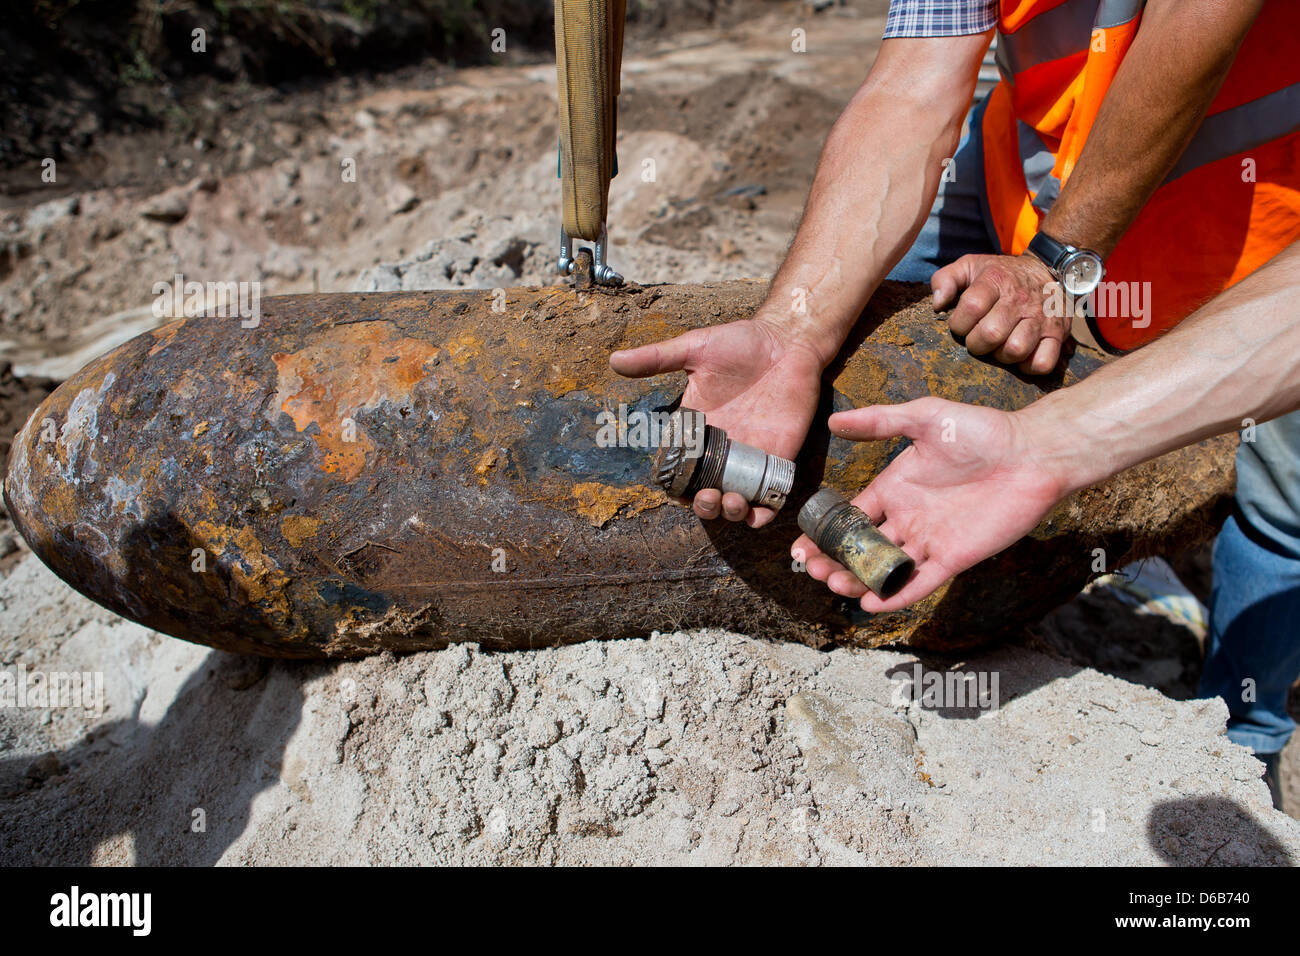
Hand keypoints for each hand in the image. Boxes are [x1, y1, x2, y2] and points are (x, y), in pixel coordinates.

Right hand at [610, 315, 823, 526]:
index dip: (674, 486)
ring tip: (730, 501)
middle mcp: (722, 450)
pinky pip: (771, 499)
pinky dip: (763, 515)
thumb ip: (656, 358)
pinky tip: (755, 512)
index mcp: (697, 429)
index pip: (679, 470)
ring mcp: (751, 457)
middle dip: (703, 506)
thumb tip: (614, 360)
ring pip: (736, 502)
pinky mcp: (779, 459)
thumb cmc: (741, 342)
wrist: (787, 340)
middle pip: (706, 494)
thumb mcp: (694, 347)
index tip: (674, 487)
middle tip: (707, 496)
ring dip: (729, 513)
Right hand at [790, 397, 1069, 610]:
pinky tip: (870, 603)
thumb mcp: (924, 417)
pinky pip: (920, 582)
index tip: (802, 548)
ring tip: (837, 586)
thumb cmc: (982, 431)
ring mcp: (930, 539)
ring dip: (859, 580)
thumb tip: (834, 420)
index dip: (826, 533)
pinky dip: (896, 595)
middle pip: (863, 547)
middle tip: (815, 572)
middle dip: (836, 562)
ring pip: (885, 567)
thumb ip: (879, 422)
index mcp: (895, 487)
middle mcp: (908, 517)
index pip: (852, 516)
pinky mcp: (954, 558)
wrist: (1033, 454)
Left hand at [931, 253, 1069, 374]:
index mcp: (996, 280)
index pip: (971, 307)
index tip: (961, 324)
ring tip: (999, 346)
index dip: (958, 323)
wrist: (1047, 269)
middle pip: (991, 334)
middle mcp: (1020, 299)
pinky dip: (1029, 366)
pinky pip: (1043, 362)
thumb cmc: (1000, 274)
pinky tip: (1020, 357)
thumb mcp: (970, 266)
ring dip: (1000, 356)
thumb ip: (946, 279)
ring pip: (1015, 350)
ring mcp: (1041, 317)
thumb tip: (938, 304)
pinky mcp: (1058, 333)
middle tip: (978, 338)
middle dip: (976, 343)